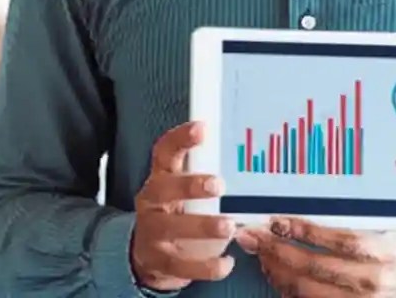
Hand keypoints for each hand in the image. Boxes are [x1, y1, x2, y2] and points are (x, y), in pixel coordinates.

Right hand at [131, 122, 236, 291]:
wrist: (146, 255)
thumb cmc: (175, 214)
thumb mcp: (182, 193)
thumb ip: (203, 176)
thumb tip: (249, 158)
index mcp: (160, 179)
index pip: (164, 153)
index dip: (180, 139)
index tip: (201, 128)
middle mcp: (152, 203)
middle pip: (163, 189)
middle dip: (189, 185)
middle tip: (218, 184)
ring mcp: (153, 232)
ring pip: (171, 228)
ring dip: (201, 226)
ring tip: (228, 226)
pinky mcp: (160, 261)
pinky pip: (182, 266)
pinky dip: (206, 266)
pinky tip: (226, 263)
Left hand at [237, 217, 395, 296]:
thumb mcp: (386, 232)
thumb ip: (349, 229)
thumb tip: (302, 223)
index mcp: (380, 252)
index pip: (333, 240)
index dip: (300, 230)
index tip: (275, 220)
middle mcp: (370, 280)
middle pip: (312, 267)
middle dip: (276, 251)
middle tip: (253, 238)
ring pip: (307, 290)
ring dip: (278, 272)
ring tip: (262, 256)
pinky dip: (291, 292)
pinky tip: (279, 279)